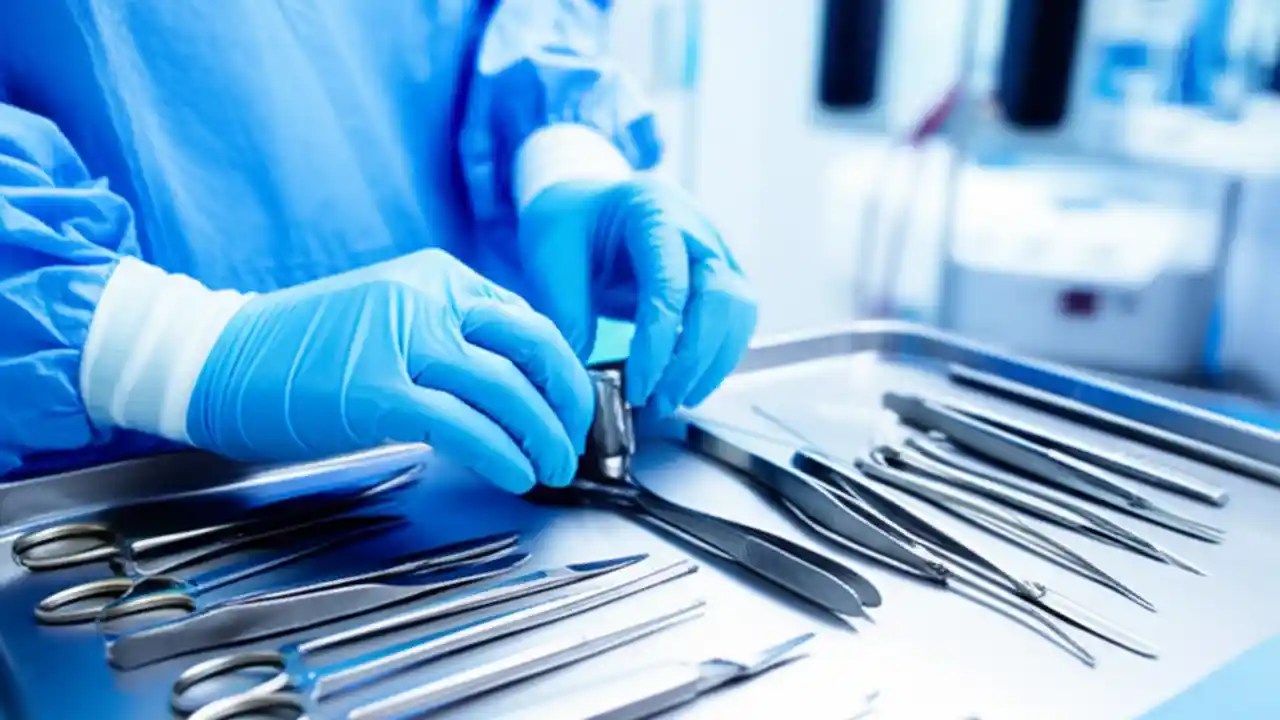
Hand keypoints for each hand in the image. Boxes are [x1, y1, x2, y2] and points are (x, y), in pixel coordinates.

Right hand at [186, 249, 592, 492]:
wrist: (219, 360)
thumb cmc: (304, 351)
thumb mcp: (390, 318)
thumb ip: (450, 335)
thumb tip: (514, 381)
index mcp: (435, 276)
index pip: (525, 319)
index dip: (560, 369)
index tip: (569, 406)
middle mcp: (425, 297)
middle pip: (532, 346)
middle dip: (568, 400)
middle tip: (575, 440)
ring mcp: (400, 339)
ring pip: (506, 388)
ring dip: (543, 436)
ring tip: (551, 469)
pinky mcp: (377, 389)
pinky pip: (465, 426)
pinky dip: (501, 454)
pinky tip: (514, 475)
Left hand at [516, 178, 755, 413]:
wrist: (587, 204)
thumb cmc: (568, 221)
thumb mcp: (550, 254)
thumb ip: (566, 310)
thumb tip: (585, 378)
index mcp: (653, 210)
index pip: (670, 285)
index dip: (658, 345)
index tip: (636, 388)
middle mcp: (698, 228)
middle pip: (721, 299)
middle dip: (693, 361)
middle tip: (658, 403)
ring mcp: (716, 252)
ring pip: (739, 313)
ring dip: (711, 364)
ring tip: (670, 401)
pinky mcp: (722, 278)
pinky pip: (734, 322)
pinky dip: (715, 358)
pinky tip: (683, 384)